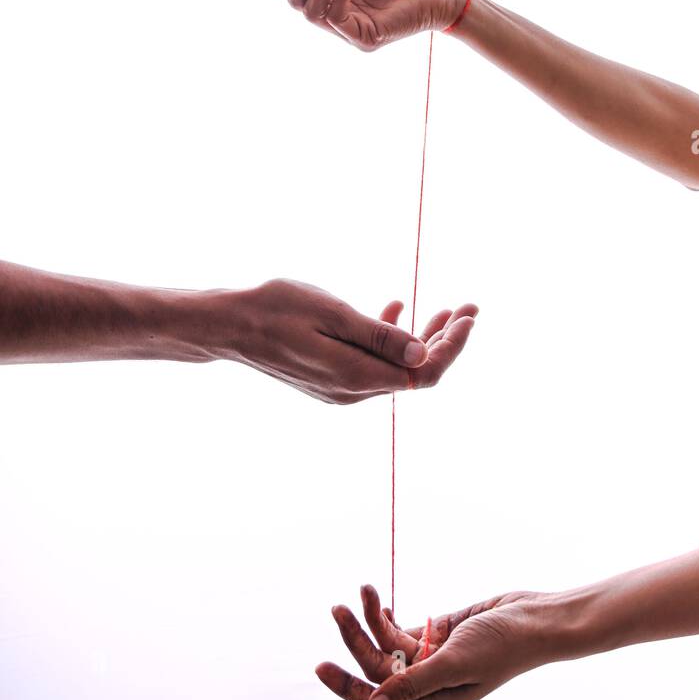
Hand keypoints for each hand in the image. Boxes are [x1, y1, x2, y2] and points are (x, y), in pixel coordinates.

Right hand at [206, 280, 476, 403]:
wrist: (229, 326)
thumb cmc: (276, 309)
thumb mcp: (332, 314)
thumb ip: (378, 336)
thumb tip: (421, 355)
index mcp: (357, 377)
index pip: (423, 374)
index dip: (451, 347)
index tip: (468, 315)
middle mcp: (353, 391)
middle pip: (414, 374)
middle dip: (445, 341)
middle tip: (466, 308)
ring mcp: (341, 388)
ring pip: (396, 369)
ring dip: (422, 341)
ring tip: (443, 310)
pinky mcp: (331, 378)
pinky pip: (373, 364)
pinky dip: (391, 341)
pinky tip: (395, 310)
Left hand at [316, 584, 562, 699]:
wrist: (535, 619)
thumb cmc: (503, 646)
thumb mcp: (454, 664)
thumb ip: (412, 685)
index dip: (347, 686)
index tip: (320, 666)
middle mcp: (427, 686)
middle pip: (378, 668)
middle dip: (356, 638)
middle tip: (338, 609)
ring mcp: (432, 660)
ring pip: (387, 644)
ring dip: (371, 618)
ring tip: (363, 590)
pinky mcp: (437, 636)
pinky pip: (400, 629)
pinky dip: (386, 614)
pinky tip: (375, 597)